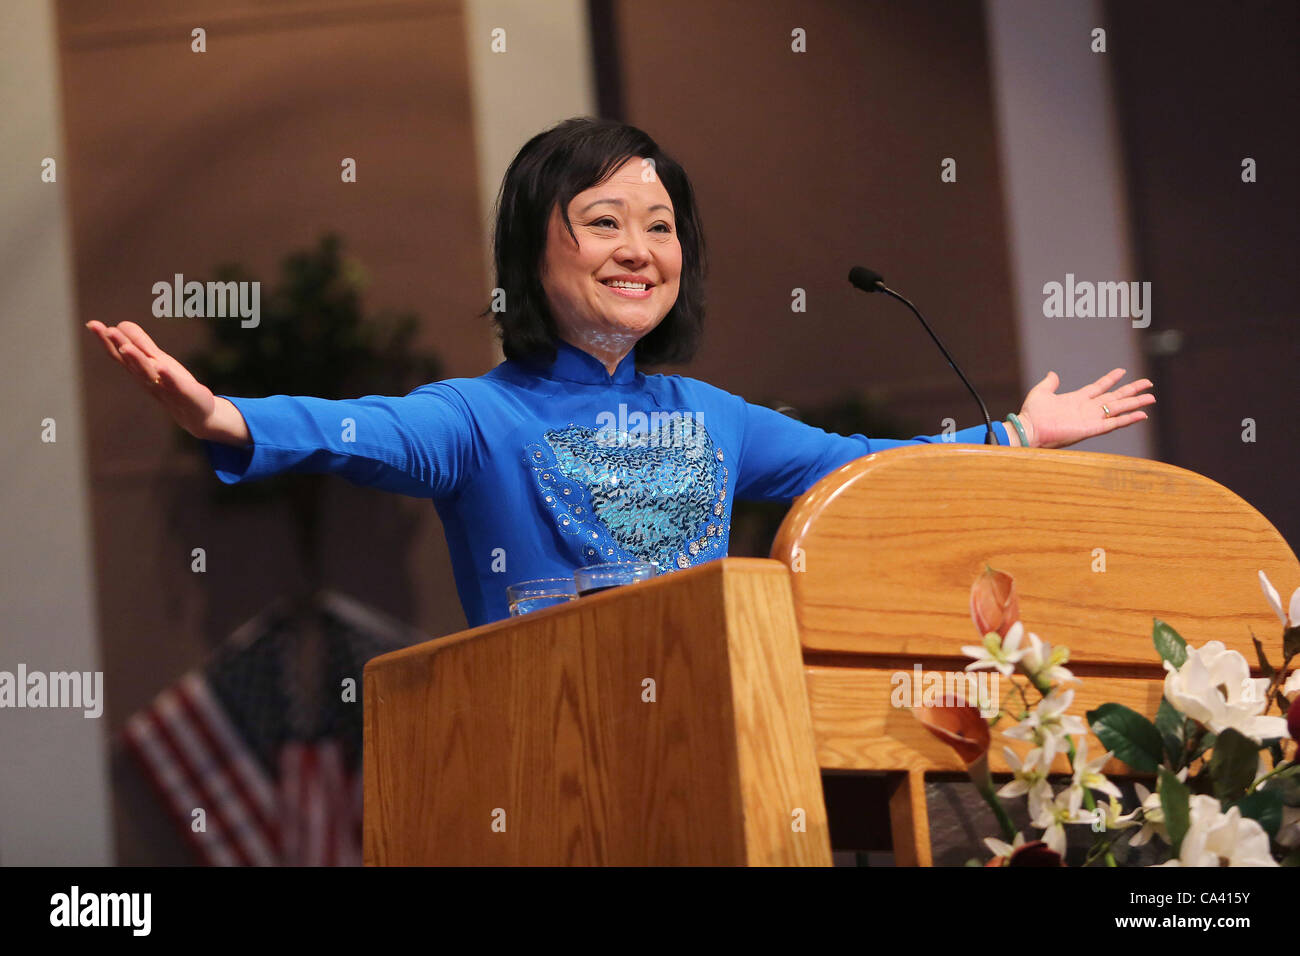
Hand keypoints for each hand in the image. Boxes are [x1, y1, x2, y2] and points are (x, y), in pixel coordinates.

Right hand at [85, 320, 249, 443]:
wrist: (195, 413)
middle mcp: (147, 377)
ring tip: (127, 347)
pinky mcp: (183, 392)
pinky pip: (173, 384)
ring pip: (147, 372)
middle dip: (119, 345)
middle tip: (107, 330)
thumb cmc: (171, 384)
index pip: (119, 352)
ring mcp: (164, 386)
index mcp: (139, 368)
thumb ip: (139, 343)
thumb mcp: (155, 360)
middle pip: (130, 361)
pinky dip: (167, 376)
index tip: (92, 324)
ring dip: (137, 359)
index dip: (106, 339)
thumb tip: (121, 324)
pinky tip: (162, 367)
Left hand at [1016, 368, 1154, 448]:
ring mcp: (1091, 419)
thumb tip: (1053, 373)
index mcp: (1077, 399)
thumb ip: (1050, 383)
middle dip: (1132, 391)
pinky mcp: (1091, 429)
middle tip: (1148, 384)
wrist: (1029, 429)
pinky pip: (1114, 423)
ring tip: (1151, 398)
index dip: (1110, 379)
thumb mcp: (1041, 392)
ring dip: (1135, 403)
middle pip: (1115, 398)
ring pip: (1118, 409)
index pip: (1099, 387)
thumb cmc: (1032, 414)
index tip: (1122, 371)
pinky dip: (1128, 419)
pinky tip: (1142, 415)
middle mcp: (1087, 409)